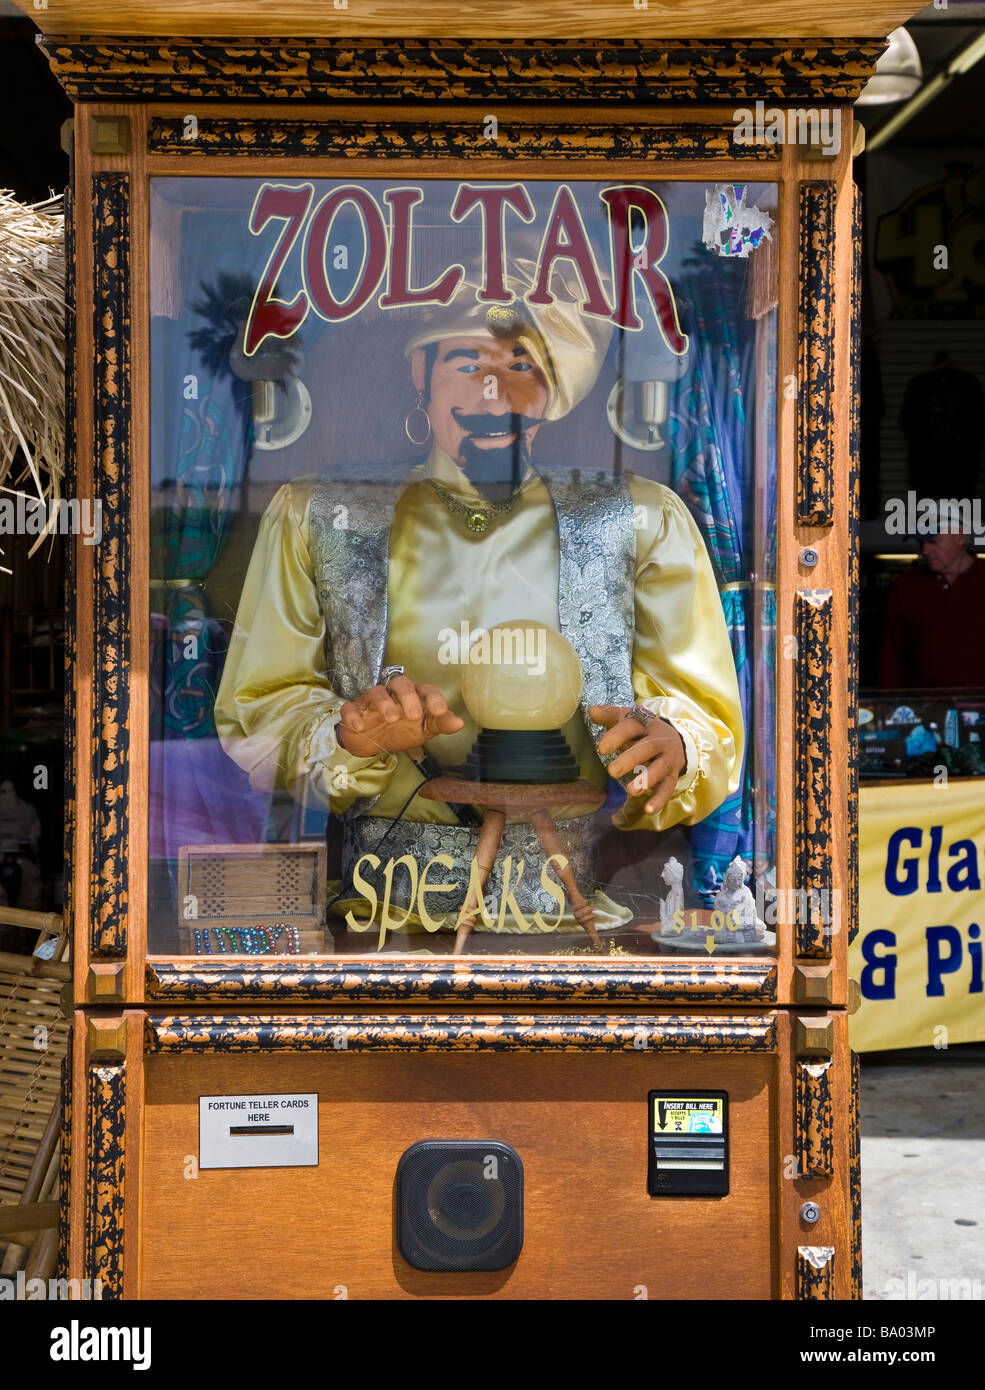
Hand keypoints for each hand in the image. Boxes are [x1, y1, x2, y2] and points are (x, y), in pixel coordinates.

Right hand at [338, 676, 463, 758]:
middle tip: (414, 715)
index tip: (441, 711)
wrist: (370, 743)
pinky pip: (350, 708)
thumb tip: (460, 722)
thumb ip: (440, 724)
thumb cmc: (400, 731)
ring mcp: (371, 702)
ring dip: (384, 704)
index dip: (434, 697)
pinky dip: (353, 715)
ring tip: (391, 719)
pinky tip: (359, 726)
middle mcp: (393, 695)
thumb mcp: (423, 730)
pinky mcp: (353, 711)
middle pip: (400, 683)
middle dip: (408, 697)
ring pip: (376, 692)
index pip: (425, 689)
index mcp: (413, 697)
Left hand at [589, 704, 685, 816]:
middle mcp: (660, 740)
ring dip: (647, 780)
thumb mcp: (627, 719)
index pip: (632, 726)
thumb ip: (609, 716)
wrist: (675, 740)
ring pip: (660, 768)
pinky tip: (648, 810)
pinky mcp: (673, 775)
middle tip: (612, 772)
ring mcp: (668, 758)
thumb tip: (591, 711)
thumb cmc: (642, 731)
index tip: (601, 749)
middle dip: (631, 759)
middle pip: (648, 748)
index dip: (617, 736)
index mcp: (646, 723)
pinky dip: (659, 800)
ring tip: (632, 791)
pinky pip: (668, 788)